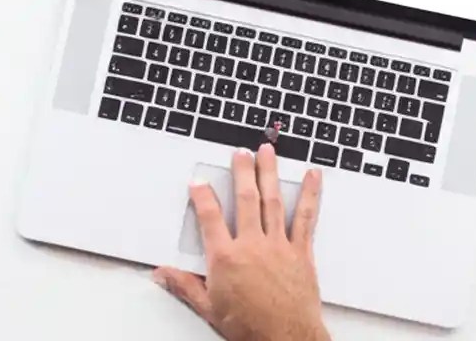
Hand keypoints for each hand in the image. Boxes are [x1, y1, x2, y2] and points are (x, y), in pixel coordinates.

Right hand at [153, 145, 327, 340]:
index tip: (198, 181)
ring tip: (267, 152)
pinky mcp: (300, 252)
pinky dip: (310, 195)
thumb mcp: (209, 308)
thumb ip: (184, 285)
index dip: (202, 196)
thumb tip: (162, 274)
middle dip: (241, 171)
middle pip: (245, 199)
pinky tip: (313, 178)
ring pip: (273, 201)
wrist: (286, 339)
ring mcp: (278, 246)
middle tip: (239, 152)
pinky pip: (306, 218)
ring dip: (270, 173)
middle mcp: (252, 245)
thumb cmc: (250, 327)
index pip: (210, 217)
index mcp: (226, 258)